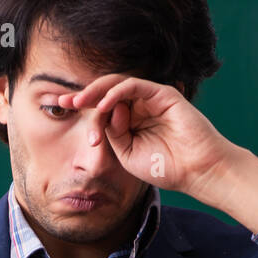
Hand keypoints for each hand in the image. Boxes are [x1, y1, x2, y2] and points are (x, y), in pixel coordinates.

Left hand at [58, 74, 237, 200]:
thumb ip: (113, 133)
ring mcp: (151, 99)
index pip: (102, 108)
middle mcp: (139, 107)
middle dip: (83, 95)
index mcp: (131, 121)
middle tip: (64, 102)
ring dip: (96, 92)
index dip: (82, 107)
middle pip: (106, 93)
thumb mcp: (127, 153)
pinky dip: (116, 93)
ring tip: (79, 102)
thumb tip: (101, 113)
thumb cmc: (166, 167)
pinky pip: (134, 86)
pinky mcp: (163, 94)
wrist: (196, 171)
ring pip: (117, 86)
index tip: (61, 108)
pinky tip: (103, 105)